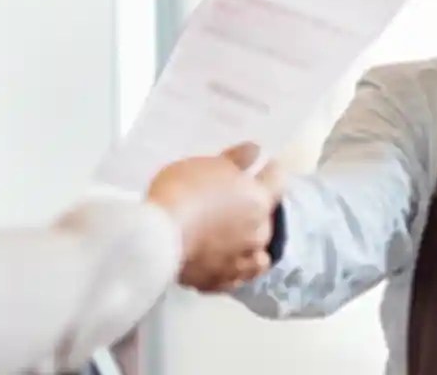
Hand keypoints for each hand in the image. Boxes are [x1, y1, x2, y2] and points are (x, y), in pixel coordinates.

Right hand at [146, 143, 283, 292]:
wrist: (158, 238)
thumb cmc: (183, 192)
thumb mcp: (209, 165)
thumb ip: (237, 159)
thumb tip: (256, 152)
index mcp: (259, 200)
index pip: (278, 178)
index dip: (268, 169)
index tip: (259, 166)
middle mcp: (259, 233)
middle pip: (264, 216)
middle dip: (252, 208)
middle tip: (228, 201)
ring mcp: (242, 262)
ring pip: (255, 250)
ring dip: (246, 241)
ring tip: (226, 236)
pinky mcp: (221, 283)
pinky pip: (234, 274)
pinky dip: (231, 266)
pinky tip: (219, 260)